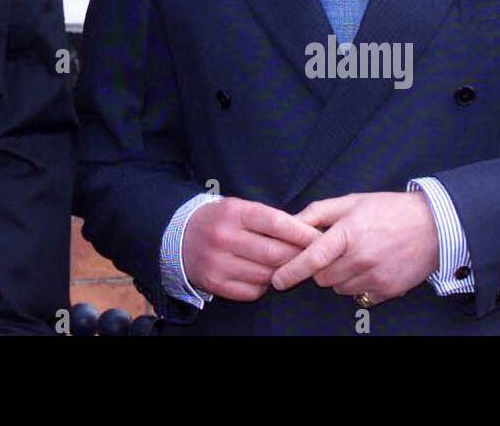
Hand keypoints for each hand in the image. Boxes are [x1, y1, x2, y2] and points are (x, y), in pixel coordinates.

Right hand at [183, 197, 320, 301]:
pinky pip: (252, 291)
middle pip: (274, 253)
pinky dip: (263, 286)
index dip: (301, 232)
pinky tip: (264, 276)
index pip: (275, 223)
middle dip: (298, 256)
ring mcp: (217, 262)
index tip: (320, 238)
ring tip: (288, 267)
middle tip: (314, 258)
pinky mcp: (214, 283)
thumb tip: (306, 233)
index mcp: (233, 212)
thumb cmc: (220, 220)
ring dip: (282, 273)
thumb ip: (268, 219)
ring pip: (266, 275)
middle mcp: (224, 237)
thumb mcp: (239, 208)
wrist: (179, 236)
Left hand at [269, 192, 438, 304]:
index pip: (313, 257)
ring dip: (338, 276)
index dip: (292, 270)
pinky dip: (356, 285)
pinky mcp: (387, 291)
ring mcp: (375, 278)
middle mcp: (361, 259)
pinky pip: (358, 296)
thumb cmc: (388, 209)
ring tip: (354, 255)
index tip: (277, 279)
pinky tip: (368, 267)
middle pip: (322, 277)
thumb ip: (318, 213)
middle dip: (319, 267)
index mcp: (348, 233)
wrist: (433, 226)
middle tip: (332, 251)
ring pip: (338, 288)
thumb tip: (291, 223)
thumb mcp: (351, 201)